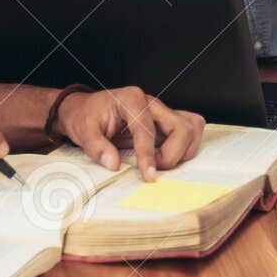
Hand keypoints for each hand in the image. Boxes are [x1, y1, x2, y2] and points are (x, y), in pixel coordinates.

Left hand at [51, 86, 206, 180]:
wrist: (86, 110)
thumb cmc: (86, 117)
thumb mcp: (83, 131)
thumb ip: (97, 147)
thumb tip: (114, 164)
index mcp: (131, 99)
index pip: (148, 130)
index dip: (149, 156)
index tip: (149, 176)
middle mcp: (152, 102)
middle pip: (182, 127)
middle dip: (172, 154)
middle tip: (152, 167)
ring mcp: (162, 111)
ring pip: (193, 127)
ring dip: (182, 150)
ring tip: (161, 160)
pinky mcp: (167, 120)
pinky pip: (190, 129)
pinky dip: (186, 146)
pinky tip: (168, 155)